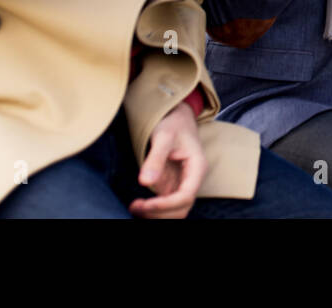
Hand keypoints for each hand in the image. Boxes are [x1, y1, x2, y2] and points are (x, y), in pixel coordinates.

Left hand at [129, 102, 207, 218]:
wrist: (176, 116)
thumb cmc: (173, 123)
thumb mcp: (163, 137)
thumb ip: (155, 159)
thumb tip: (145, 182)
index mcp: (197, 167)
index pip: (186, 196)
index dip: (165, 205)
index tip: (144, 204)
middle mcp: (192, 179)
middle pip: (182, 208)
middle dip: (159, 213)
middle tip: (135, 207)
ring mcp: (183, 183)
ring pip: (175, 210)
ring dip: (156, 214)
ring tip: (134, 207)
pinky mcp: (173, 184)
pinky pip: (167, 204)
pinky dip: (154, 210)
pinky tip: (139, 205)